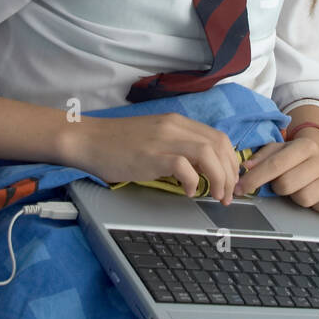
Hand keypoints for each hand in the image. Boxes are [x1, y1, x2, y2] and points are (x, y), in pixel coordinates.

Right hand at [63, 113, 240, 203]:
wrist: (87, 140)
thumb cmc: (117, 144)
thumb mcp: (155, 138)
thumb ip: (178, 147)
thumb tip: (201, 169)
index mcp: (178, 122)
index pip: (218, 138)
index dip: (230, 161)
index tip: (230, 180)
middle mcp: (174, 126)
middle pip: (219, 145)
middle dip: (230, 173)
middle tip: (228, 194)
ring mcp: (163, 139)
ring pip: (208, 154)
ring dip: (219, 178)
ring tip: (216, 196)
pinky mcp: (151, 155)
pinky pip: (184, 167)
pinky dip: (193, 182)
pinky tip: (190, 192)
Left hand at [233, 132, 318, 214]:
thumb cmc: (296, 159)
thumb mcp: (278, 151)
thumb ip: (260, 157)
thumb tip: (246, 167)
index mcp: (306, 145)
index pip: (275, 165)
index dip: (254, 179)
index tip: (240, 188)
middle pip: (287, 185)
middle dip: (278, 188)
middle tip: (281, 185)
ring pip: (304, 198)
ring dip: (296, 198)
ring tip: (299, 188)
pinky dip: (316, 206)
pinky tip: (314, 196)